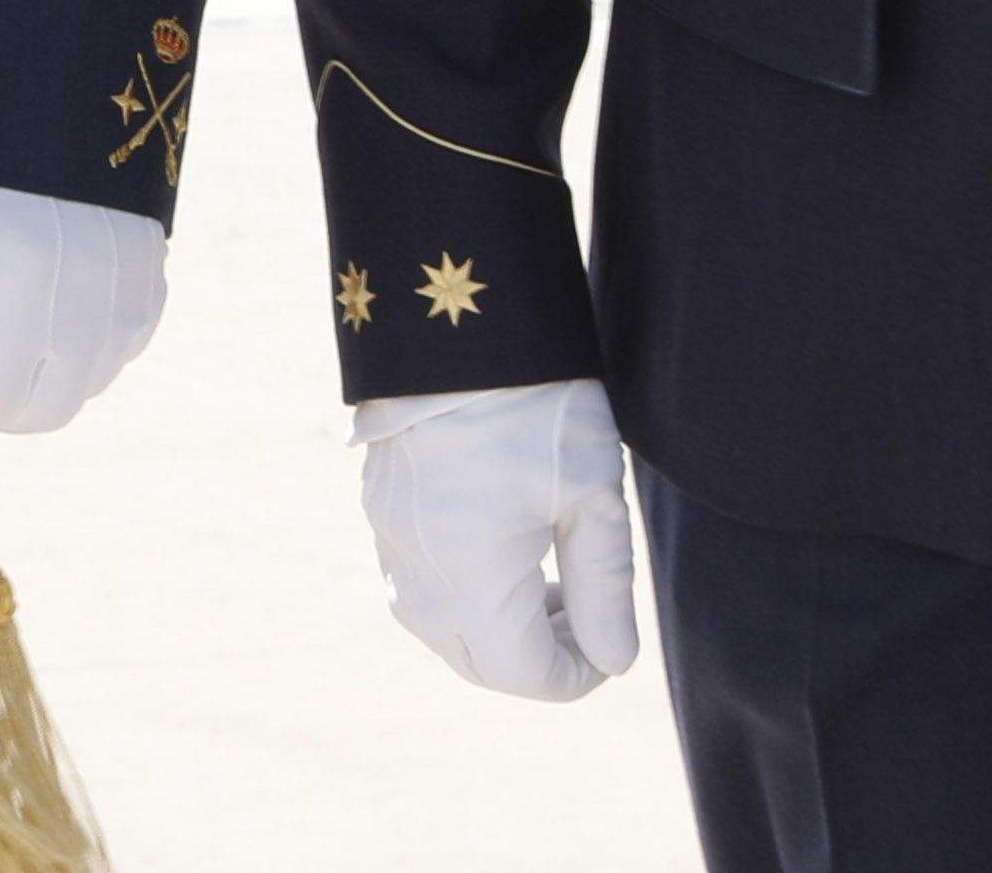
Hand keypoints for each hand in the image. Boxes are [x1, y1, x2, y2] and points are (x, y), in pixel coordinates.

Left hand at [0, 176, 168, 461]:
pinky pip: (113, 356)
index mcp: (27, 292)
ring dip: (31, 371)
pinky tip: (42, 290)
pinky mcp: (155, 283)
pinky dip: (73, 347)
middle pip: (37, 413)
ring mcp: (136, 295)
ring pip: (78, 391)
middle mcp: (96, 304)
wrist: (31, 80)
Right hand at [356, 377, 637, 698]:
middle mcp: (416, 571)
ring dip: (495, 628)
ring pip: (440, 627)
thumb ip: (604, 590)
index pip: (524, 675)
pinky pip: (413, 583)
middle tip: (584, 616)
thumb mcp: (591, 495)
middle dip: (536, 657)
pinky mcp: (376, 505)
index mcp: (470, 578)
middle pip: (477, 662)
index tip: (611, 644)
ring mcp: (386, 537)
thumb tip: (615, 662)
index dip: (577, 675)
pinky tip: (501, 547)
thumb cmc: (537, 401)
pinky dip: (461, 593)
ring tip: (548, 579)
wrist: (460, 315)